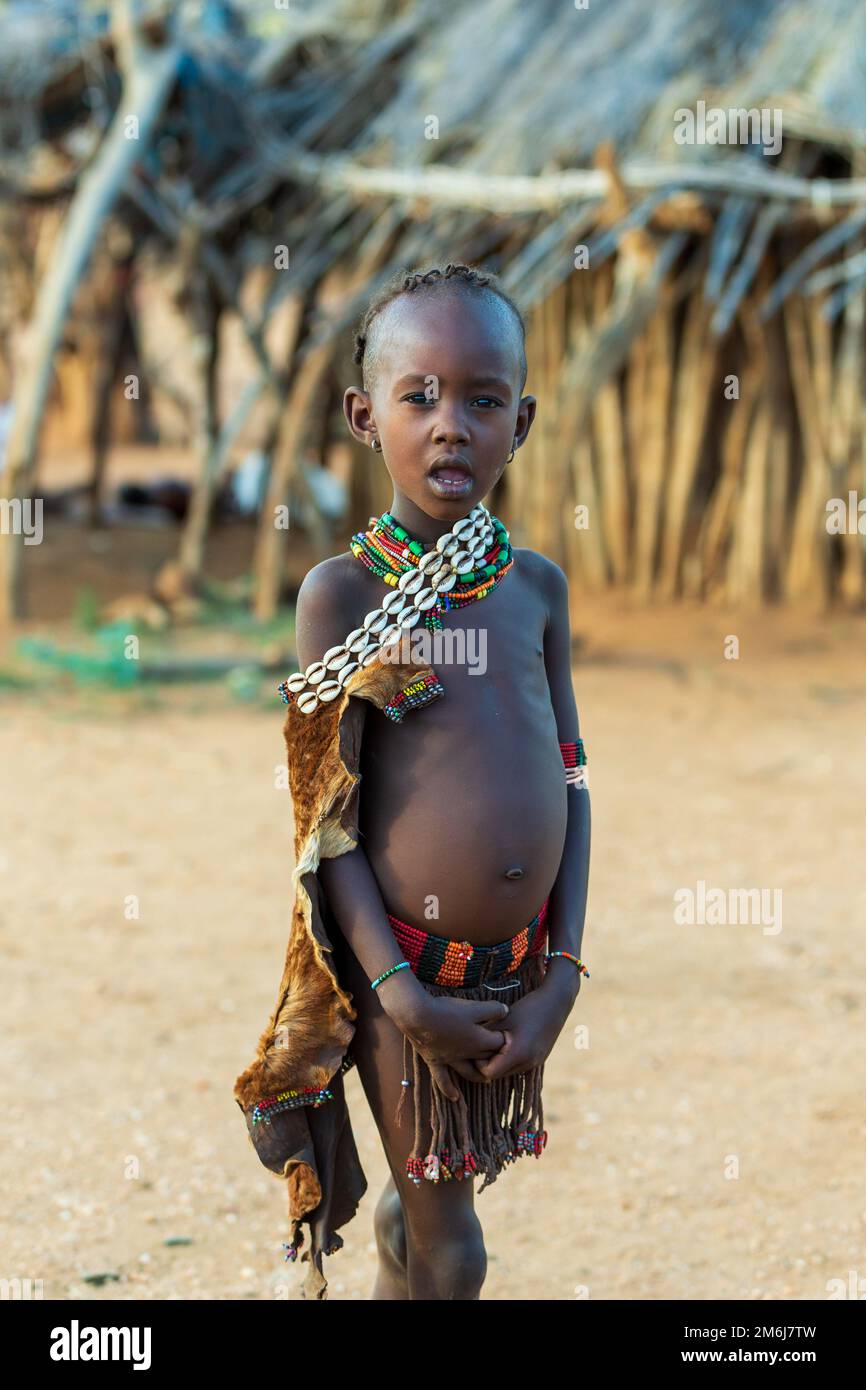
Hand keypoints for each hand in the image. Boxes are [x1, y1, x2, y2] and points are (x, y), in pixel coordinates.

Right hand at [396, 993, 510, 1100]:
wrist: (417, 1016)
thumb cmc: (446, 1010)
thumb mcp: (472, 1007)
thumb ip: (492, 1009)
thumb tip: (506, 1010)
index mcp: (478, 1040)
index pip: (499, 1043)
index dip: (505, 1037)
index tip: (507, 1031)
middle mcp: (467, 1053)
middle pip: (486, 1057)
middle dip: (495, 1055)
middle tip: (501, 1053)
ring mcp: (451, 1059)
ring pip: (469, 1071)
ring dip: (479, 1075)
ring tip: (487, 1080)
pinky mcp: (435, 1060)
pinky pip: (443, 1079)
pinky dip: (449, 1089)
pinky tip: (455, 1097)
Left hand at [473, 984, 565, 1082]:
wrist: (557, 1001)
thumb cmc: (527, 1007)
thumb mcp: (503, 1019)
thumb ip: (486, 1035)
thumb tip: (467, 1047)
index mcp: (518, 1054)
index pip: (488, 1073)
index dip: (479, 1062)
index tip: (477, 1045)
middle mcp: (528, 1063)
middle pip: (497, 1075)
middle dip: (487, 1062)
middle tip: (481, 1044)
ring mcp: (535, 1063)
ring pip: (507, 1071)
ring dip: (498, 1060)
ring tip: (494, 1041)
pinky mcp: (539, 1059)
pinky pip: (517, 1066)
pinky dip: (508, 1058)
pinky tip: (507, 1041)